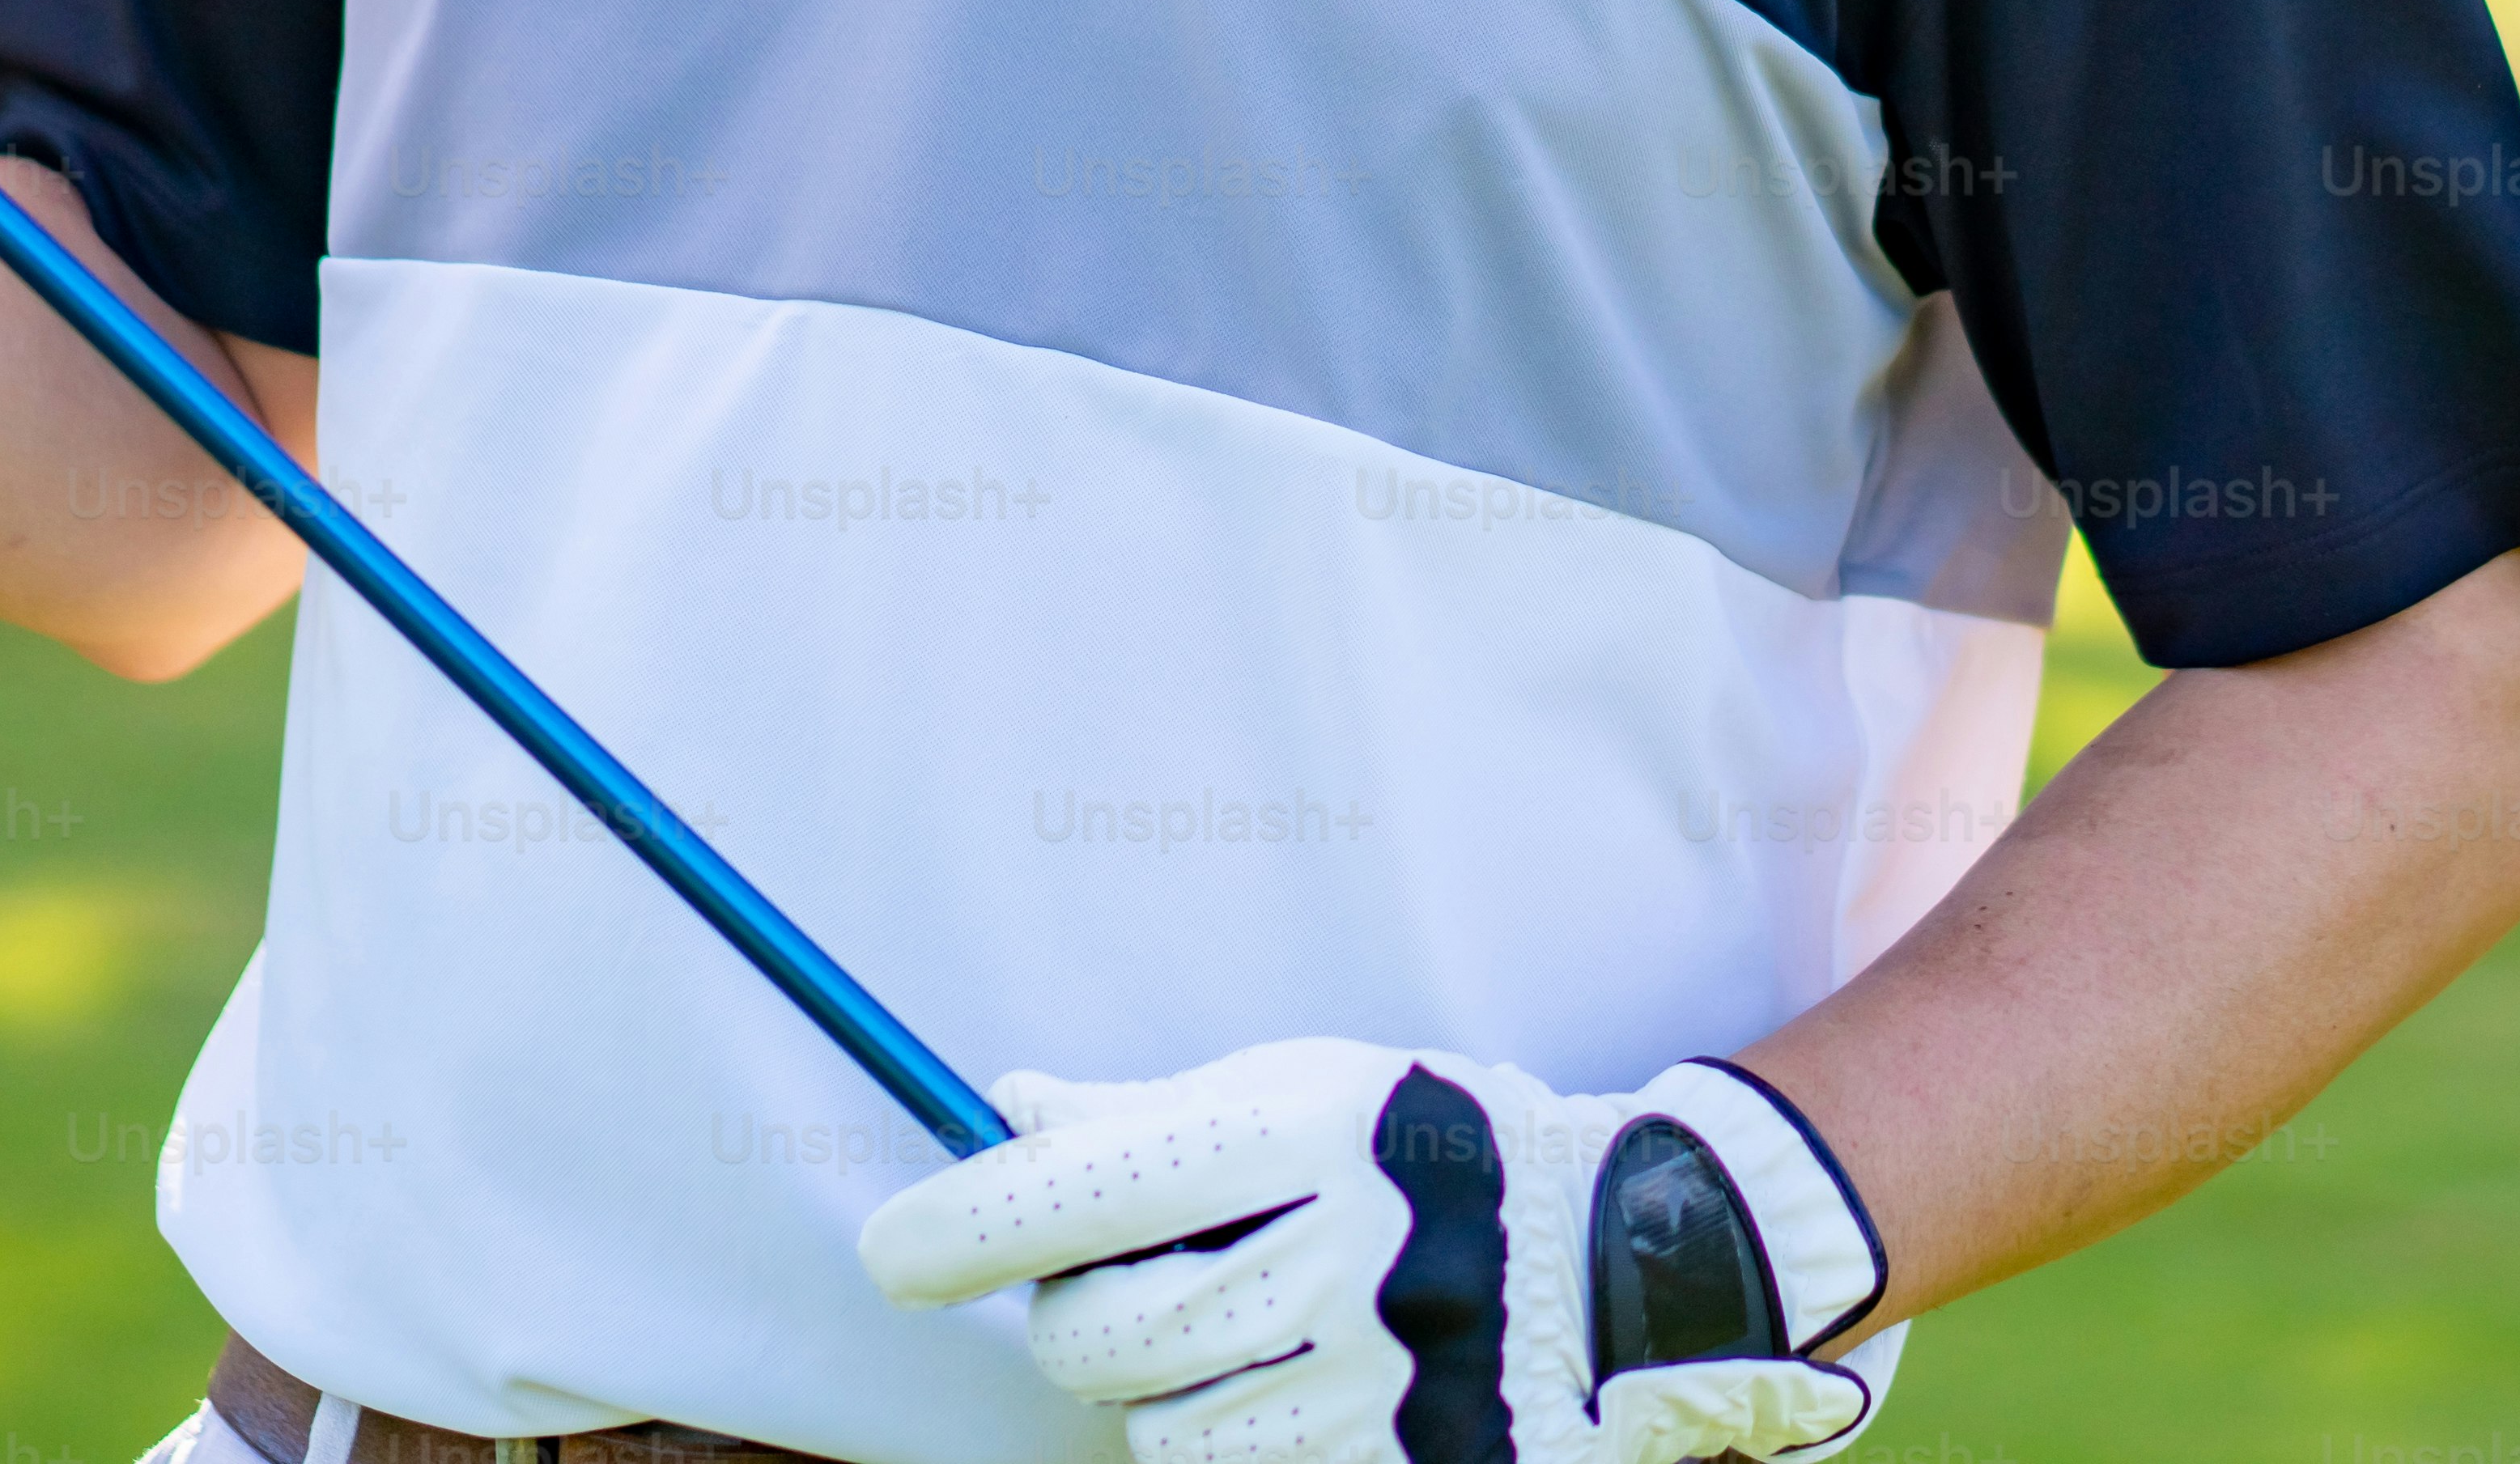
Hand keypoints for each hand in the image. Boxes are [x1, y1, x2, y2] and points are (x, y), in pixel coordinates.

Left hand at [859, 1036, 1893, 1463]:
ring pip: (1162, 1434)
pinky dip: (1238, 1447)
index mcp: (1315, 1124)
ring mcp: (1386, 1380)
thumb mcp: (1301, 1090)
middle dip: (1081, 1321)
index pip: (1095, 1186)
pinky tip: (1297, 1394)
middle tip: (1134, 1286)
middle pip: (1105, 1338)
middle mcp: (1351, 1252)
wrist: (1622, 1256)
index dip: (974, 1225)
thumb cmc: (1422, 1154)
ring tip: (1252, 1336)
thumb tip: (1001, 1111)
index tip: (896, 1254)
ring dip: (1169, 1397)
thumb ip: (1146, 1117)